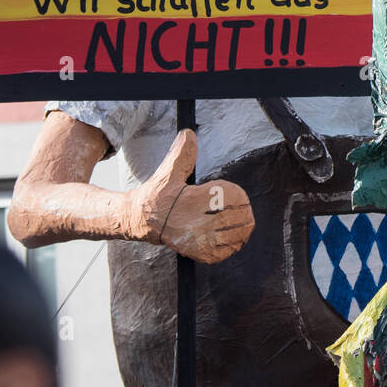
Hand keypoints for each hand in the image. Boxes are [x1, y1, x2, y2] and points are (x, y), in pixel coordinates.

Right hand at [126, 129, 254, 263]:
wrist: (141, 221)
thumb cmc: (158, 195)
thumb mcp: (168, 172)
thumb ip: (182, 154)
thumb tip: (189, 133)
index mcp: (196, 199)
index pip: (234, 197)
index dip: (238, 196)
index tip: (236, 196)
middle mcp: (200, 222)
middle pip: (240, 217)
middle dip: (244, 212)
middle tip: (244, 209)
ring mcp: (201, 240)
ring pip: (237, 236)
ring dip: (243, 229)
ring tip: (243, 223)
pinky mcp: (199, 253)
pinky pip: (226, 252)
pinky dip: (234, 245)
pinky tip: (234, 238)